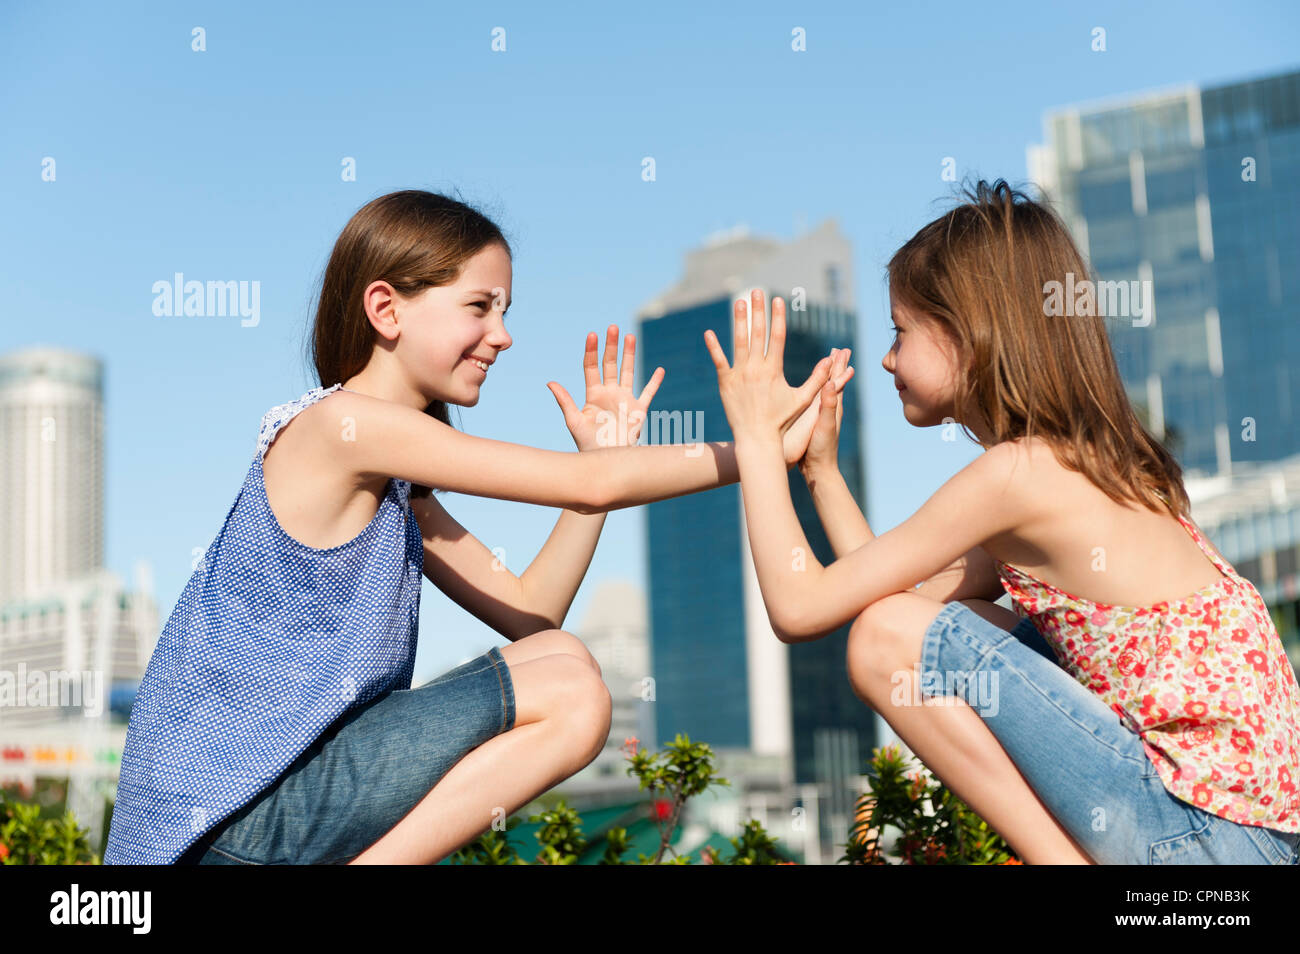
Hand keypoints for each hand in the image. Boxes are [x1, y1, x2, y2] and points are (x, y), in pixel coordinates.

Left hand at [548, 325, 663, 451]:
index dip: (591, 351)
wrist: (606, 460)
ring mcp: (624, 400)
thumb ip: (565, 401)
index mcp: (593, 395)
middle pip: (610, 364)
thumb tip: (550, 382)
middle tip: (612, 328)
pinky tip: (659, 370)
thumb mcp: (574, 421)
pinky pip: (648, 393)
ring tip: (630, 336)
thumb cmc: (587, 444)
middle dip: (611, 346)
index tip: (591, 335)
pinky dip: (654, 382)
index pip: (591, 367)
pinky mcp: (638, 410)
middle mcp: (609, 394)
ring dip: (629, 355)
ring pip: (627, 372)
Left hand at [703, 288, 833, 451]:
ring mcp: (739, 375)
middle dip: (758, 310)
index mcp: (774, 370)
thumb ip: (818, 379)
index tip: (778, 300)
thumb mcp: (803, 399)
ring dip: (739, 321)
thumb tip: (831, 361)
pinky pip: (719, 362)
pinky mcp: (726, 383)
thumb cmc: (781, 421)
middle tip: (757, 291)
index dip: (778, 317)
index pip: (777, 337)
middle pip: (757, 334)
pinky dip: (714, 347)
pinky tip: (709, 333)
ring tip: (739, 302)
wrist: (757, 439)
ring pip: (738, 343)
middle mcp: (756, 369)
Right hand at [787, 347, 853, 469]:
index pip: (836, 380)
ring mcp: (822, 416)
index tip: (841, 348)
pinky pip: (816, 400)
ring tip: (828, 365)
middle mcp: (829, 409)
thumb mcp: (824, 425)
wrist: (818, 470)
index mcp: (833, 406)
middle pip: (834, 381)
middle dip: (836, 365)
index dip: (838, 364)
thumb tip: (831, 383)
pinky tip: (813, 392)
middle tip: (840, 350)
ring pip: (826, 389)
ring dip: (828, 376)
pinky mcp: (813, 422)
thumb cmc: (821, 449)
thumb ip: (828, 405)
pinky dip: (817, 390)